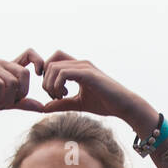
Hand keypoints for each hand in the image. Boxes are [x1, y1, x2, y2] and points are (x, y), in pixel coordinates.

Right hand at [0, 50, 46, 118]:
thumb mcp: (8, 104)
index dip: (39, 61)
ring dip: (8, 98)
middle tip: (12, 101)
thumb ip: (23, 103)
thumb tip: (42, 107)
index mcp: (10, 68)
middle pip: (24, 73)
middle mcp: (2, 63)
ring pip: (12, 81)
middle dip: (22, 92)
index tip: (39, 76)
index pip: (29, 53)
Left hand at [37, 51, 153, 128]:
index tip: (52, 92)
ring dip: (51, 84)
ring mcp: (85, 67)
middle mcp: (81, 63)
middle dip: (46, 82)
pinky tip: (64, 95)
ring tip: (60, 97)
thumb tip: (43, 108)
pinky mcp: (88, 74)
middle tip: (55, 97)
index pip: (54, 60)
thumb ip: (61, 104)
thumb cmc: (105, 104)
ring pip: (54, 67)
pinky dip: (58, 85)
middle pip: (51, 62)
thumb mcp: (78, 104)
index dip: (47, 75)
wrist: (124, 106)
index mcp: (78, 68)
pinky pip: (63, 73)